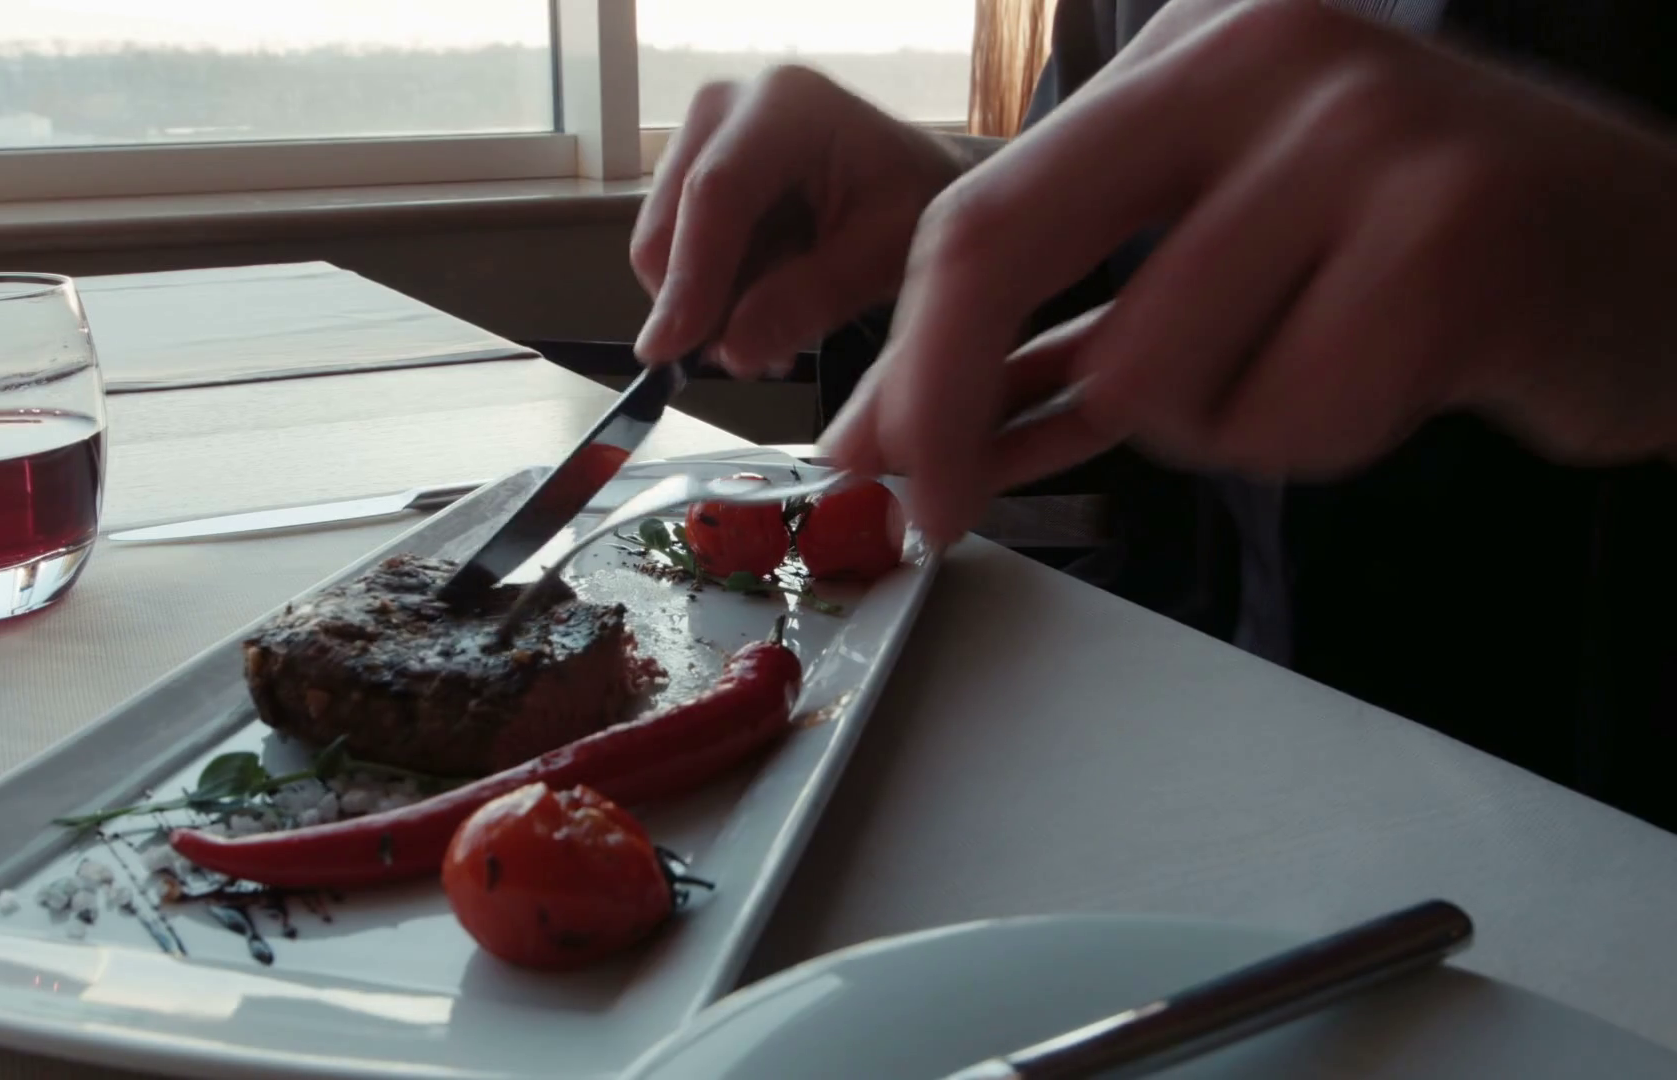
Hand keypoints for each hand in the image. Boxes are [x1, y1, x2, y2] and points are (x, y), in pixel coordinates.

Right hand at [630, 66, 972, 376]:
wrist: (913, 178)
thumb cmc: (912, 203)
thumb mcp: (882, 255)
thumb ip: (809, 300)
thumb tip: (731, 353)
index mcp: (783, 106)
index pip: (715, 194)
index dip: (689, 276)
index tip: (671, 350)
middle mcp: (726, 108)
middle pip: (671, 222)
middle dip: (696, 304)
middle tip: (751, 362)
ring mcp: (700, 137)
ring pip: (663, 245)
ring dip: (707, 304)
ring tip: (773, 334)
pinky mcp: (689, 171)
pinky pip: (674, 250)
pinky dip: (708, 293)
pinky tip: (760, 305)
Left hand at [822, 0, 1676, 545]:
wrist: (1651, 268)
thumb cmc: (1419, 265)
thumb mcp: (1218, 256)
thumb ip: (1061, 333)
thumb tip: (897, 433)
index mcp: (1193, 51)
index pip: (981, 207)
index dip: (908, 360)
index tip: (876, 465)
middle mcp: (1267, 55)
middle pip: (1005, 252)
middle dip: (951, 413)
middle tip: (944, 514)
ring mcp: (1364, 134)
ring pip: (1153, 373)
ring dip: (1214, 421)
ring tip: (1318, 361)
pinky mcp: (1450, 237)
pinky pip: (1285, 420)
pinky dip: (1315, 438)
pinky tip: (1394, 373)